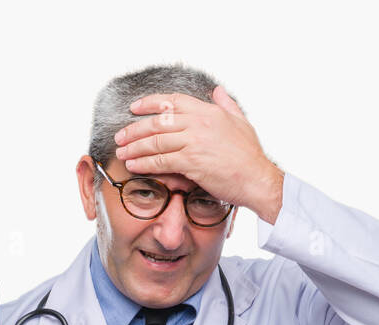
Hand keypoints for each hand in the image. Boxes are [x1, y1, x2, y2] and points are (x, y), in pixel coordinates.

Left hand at [114, 86, 282, 220]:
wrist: (258, 179)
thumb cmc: (251, 156)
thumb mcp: (241, 123)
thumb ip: (227, 105)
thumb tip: (217, 90)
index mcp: (208, 111)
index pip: (171, 100)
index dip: (149, 103)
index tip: (134, 108)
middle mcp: (199, 123)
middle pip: (158, 122)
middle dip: (135, 129)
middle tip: (121, 136)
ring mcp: (194, 142)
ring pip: (156, 141)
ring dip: (135, 147)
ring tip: (121, 153)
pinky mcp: (192, 162)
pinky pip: (161, 160)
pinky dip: (145, 163)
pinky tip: (134, 166)